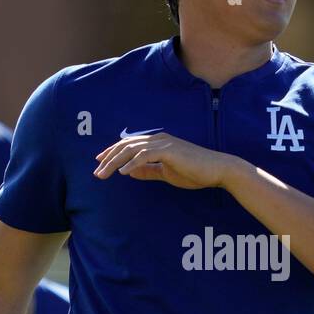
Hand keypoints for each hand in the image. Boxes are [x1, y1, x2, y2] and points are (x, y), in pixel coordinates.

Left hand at [93, 132, 240, 189]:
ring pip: (132, 149)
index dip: (112, 152)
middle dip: (108, 158)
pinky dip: (132, 163)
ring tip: (103, 174)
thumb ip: (149, 171)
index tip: (99, 161)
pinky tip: (123, 172)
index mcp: (157, 143)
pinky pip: (145, 155)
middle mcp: (158, 139)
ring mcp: (164, 143)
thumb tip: (130, 172)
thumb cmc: (195, 171)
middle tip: (96, 172)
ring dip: (115, 162)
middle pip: (126, 145)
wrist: (217, 170)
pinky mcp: (170, 151)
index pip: (129, 144)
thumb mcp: (166, 173)